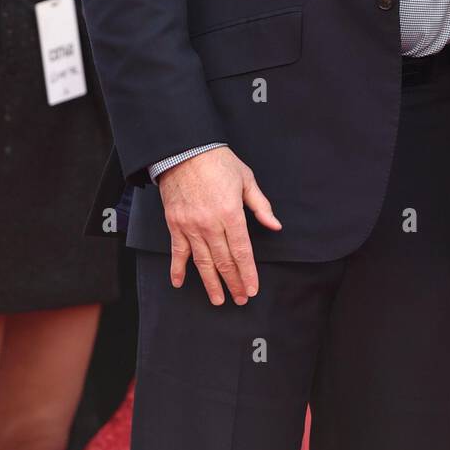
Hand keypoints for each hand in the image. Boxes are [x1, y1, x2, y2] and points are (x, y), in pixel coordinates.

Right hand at [158, 146, 281, 304]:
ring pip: (202, 261)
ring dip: (211, 283)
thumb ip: (261, 206)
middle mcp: (210, 223)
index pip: (242, 251)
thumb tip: (275, 225)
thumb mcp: (247, 180)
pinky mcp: (175, 223)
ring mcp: (190, 225)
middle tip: (240, 298)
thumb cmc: (218, 162)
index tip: (252, 289)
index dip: (248, 272)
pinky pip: (177, 251)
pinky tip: (179, 283)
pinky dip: (178, 269)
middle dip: (233, 282)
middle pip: (223, 260)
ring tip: (218, 299)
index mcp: (231, 213)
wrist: (184, 150)